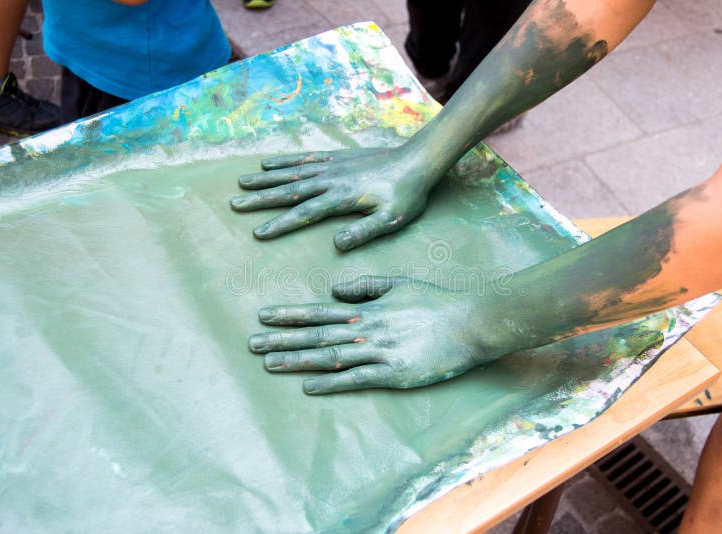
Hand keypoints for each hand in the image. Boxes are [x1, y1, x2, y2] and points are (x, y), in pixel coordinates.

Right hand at [230, 148, 434, 250]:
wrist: (418, 160)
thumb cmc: (408, 195)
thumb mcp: (392, 220)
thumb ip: (364, 232)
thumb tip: (337, 244)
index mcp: (343, 197)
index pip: (305, 213)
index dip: (281, 224)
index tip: (258, 233)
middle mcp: (331, 179)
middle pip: (290, 190)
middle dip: (261, 199)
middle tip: (234, 205)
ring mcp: (332, 166)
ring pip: (292, 172)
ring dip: (266, 178)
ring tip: (241, 183)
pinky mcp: (337, 158)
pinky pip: (304, 159)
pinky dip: (284, 161)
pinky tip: (268, 164)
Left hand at [248, 276, 506, 393]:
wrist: (469, 322)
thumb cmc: (436, 302)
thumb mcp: (398, 284)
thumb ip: (365, 287)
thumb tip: (334, 290)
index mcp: (367, 309)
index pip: (320, 311)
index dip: (291, 315)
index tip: (264, 317)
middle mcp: (367, 330)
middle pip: (317, 335)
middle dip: (282, 340)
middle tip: (252, 344)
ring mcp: (379, 352)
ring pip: (329, 356)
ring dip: (297, 360)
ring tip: (269, 364)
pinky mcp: (393, 374)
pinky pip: (355, 379)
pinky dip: (330, 382)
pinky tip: (308, 386)